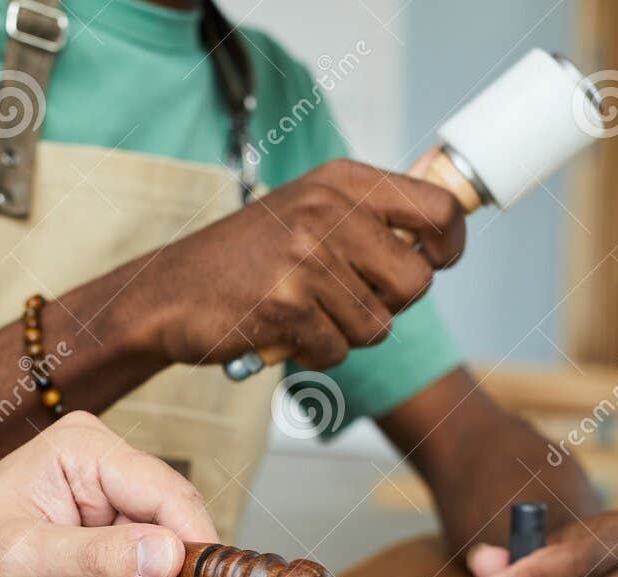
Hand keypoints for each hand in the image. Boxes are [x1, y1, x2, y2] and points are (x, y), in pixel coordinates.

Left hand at [0, 412, 216, 576]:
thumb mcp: (25, 560)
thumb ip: (100, 557)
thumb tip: (170, 555)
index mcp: (86, 450)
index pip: (168, 492)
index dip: (191, 542)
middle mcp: (106, 474)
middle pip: (175, 528)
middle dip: (144, 573)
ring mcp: (110, 513)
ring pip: (163, 564)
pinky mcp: (109, 549)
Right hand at [122, 158, 465, 369]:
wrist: (168, 293)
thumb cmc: (245, 259)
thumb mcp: (308, 211)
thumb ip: (369, 217)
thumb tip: (446, 233)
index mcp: (341, 182)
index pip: (439, 208)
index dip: (449, 244)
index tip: (435, 260)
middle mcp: (327, 212)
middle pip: (417, 280)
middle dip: (391, 304)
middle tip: (349, 299)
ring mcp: (306, 258)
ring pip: (379, 325)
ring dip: (347, 333)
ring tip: (307, 313)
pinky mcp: (286, 305)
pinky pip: (337, 352)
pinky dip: (315, 354)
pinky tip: (285, 333)